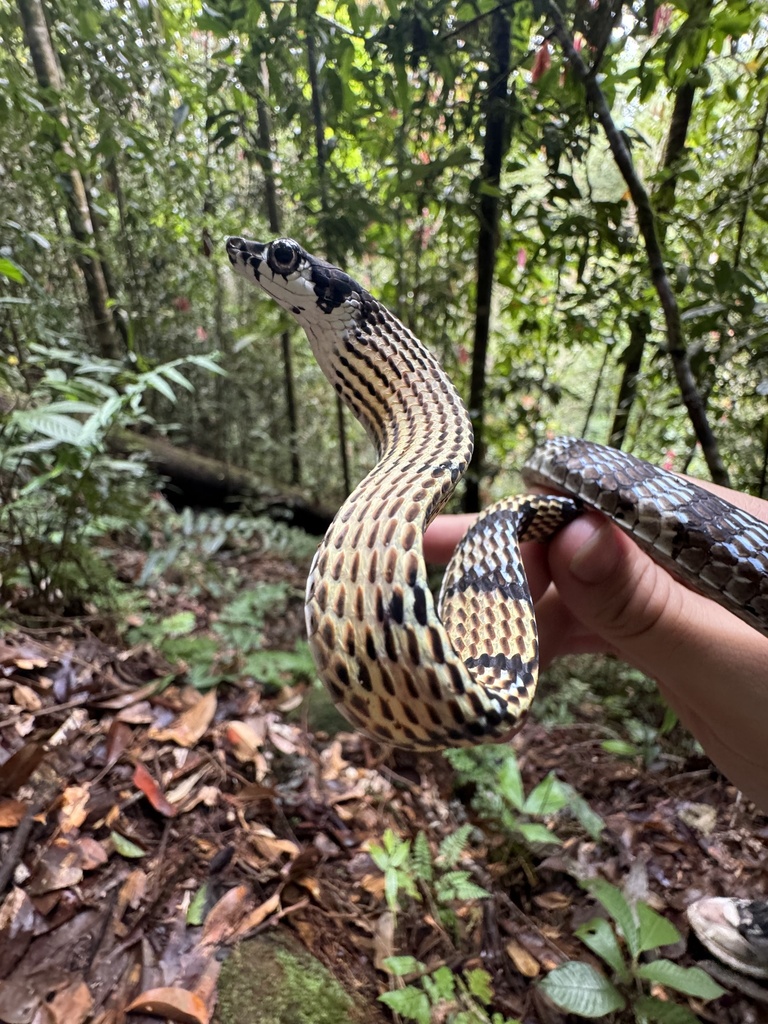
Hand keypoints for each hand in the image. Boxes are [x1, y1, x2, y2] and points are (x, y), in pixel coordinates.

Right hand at [423, 483, 767, 811]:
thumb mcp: (732, 664)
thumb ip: (650, 603)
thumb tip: (569, 530)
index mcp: (730, 529)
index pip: (622, 496)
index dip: (542, 511)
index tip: (469, 536)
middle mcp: (706, 548)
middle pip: (598, 533)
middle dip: (518, 551)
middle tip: (431, 561)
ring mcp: (692, 591)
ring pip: (595, 579)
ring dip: (531, 599)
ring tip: (462, 622)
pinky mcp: (683, 632)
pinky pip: (611, 620)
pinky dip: (563, 634)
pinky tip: (518, 652)